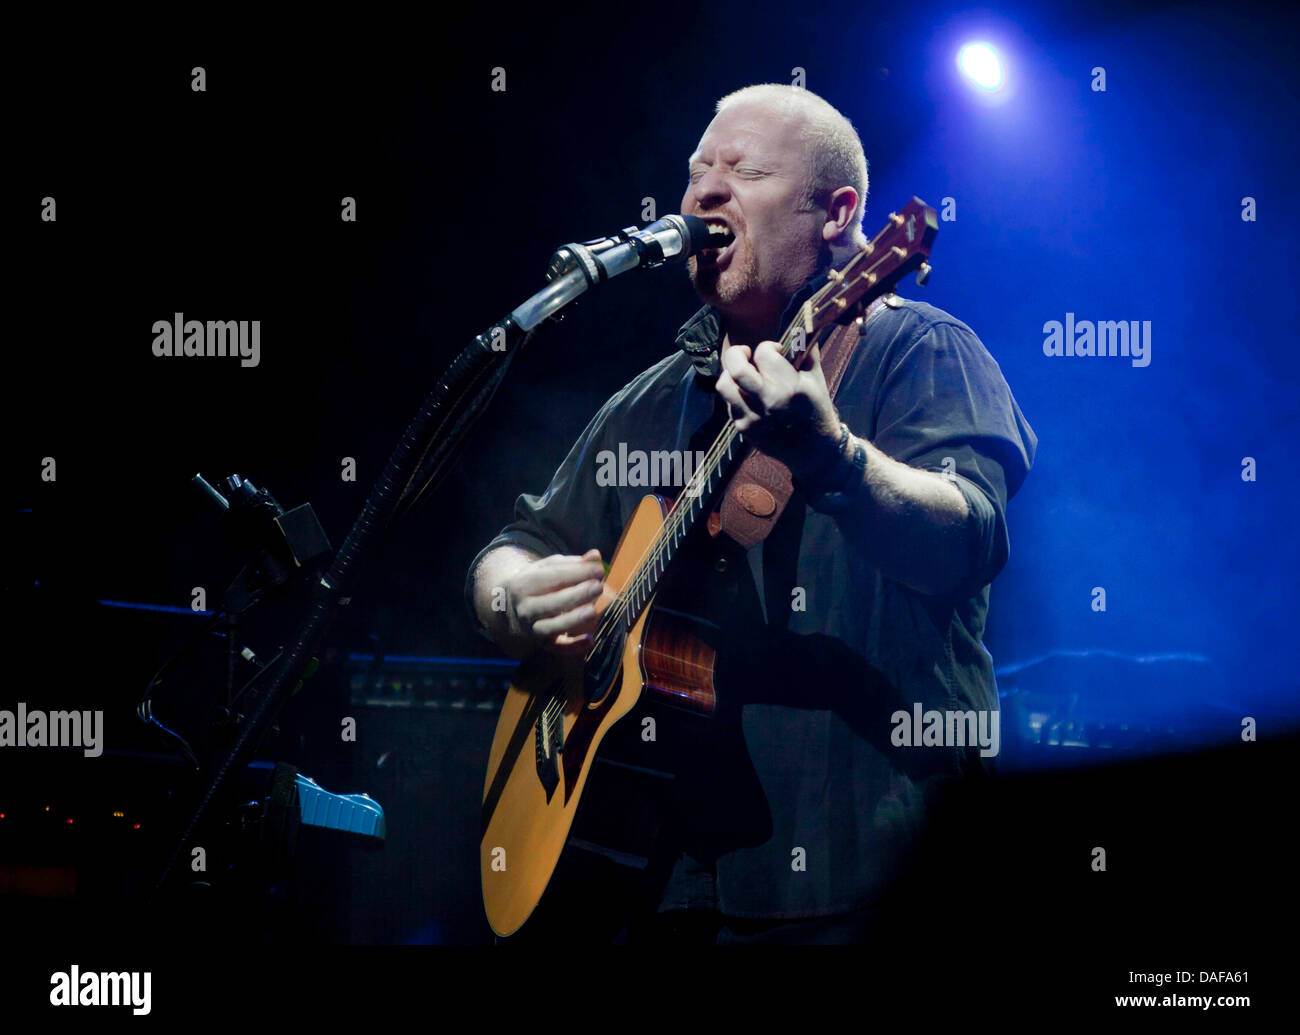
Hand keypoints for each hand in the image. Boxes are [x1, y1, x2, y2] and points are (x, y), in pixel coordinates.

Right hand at [503, 549, 606, 655]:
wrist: (510, 610)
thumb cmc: (537, 584)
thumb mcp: (547, 569)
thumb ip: (572, 563)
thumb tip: (595, 556)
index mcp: (524, 584)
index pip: (552, 577)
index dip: (577, 573)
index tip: (599, 569)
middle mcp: (525, 608)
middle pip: (551, 603)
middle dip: (576, 595)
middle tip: (598, 587)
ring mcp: (532, 628)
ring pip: (552, 627)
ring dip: (573, 620)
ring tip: (593, 610)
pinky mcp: (543, 644)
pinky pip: (557, 648)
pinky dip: (573, 647)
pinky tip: (590, 641)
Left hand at [714, 340, 842, 479]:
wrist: (814, 451)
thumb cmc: (815, 410)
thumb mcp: (817, 379)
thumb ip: (807, 352)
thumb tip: (800, 329)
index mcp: (790, 387)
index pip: (764, 353)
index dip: (768, 347)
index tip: (776, 352)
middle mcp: (769, 402)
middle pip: (736, 368)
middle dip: (736, 353)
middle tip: (744, 353)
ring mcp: (753, 418)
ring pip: (724, 386)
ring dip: (731, 374)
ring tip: (742, 374)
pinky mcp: (744, 429)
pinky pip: (729, 404)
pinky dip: (736, 394)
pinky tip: (748, 395)